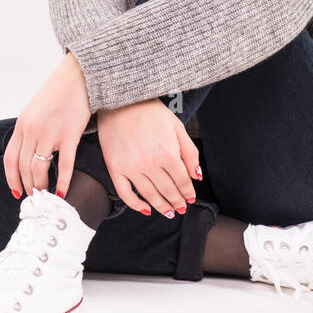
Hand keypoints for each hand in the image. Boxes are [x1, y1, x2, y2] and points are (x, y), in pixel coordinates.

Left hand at [4, 51, 91, 199]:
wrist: (79, 77)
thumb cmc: (58, 94)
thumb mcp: (34, 110)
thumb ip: (28, 130)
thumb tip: (26, 153)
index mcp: (22, 125)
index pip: (10, 159)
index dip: (11, 179)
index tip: (16, 191)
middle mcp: (32, 131)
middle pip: (24, 168)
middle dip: (27, 186)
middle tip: (34, 196)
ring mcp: (50, 134)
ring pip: (39, 170)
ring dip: (41, 186)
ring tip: (46, 195)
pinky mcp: (69, 135)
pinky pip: (64, 165)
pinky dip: (62, 182)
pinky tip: (62, 192)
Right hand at [96, 98, 201, 217]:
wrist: (119, 100)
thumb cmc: (149, 111)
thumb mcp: (176, 126)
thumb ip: (189, 152)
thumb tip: (197, 176)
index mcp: (167, 152)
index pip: (182, 181)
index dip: (188, 192)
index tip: (190, 199)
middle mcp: (149, 163)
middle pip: (167, 190)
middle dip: (177, 201)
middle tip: (181, 209)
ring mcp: (130, 167)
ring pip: (149, 195)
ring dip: (161, 206)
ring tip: (169, 212)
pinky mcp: (115, 168)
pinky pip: (125, 193)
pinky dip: (136, 205)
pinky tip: (145, 209)